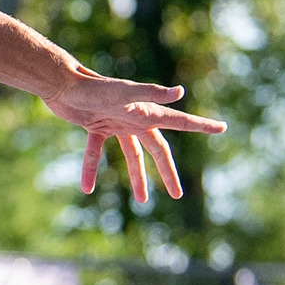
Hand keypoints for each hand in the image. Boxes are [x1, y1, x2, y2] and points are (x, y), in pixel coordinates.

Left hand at [41, 68, 226, 202]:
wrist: (62, 83)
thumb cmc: (94, 87)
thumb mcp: (124, 92)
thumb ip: (151, 94)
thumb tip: (180, 92)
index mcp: (147, 112)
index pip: (180, 122)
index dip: (201, 126)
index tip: (222, 127)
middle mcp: (134, 118)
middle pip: (157, 149)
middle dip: (167, 172)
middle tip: (178, 195)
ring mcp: (115, 123)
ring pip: (131, 155)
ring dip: (136, 177)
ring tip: (142, 201)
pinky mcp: (95, 126)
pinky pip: (96, 152)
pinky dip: (91, 169)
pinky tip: (87, 188)